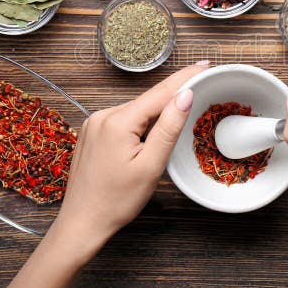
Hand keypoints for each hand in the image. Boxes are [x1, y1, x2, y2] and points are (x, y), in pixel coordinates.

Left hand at [51, 63, 207, 254]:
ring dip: (157, 111)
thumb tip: (184, 95)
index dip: (185, 77)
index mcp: (117, 122)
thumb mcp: (150, 166)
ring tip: (181, 110)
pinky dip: (140, 122)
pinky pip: (123, 120)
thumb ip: (168, 128)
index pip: (159, 92)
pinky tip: (151, 131)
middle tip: (201, 83)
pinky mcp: (92, 133)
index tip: (205, 64)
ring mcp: (94, 123)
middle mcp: (102, 116)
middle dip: (173, 95)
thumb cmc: (116, 201)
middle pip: (147, 101)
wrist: (82, 223)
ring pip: (136, 110)